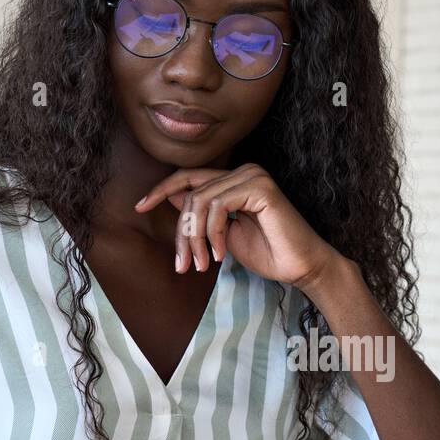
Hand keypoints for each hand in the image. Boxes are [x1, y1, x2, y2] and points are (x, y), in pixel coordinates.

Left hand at [136, 162, 342, 288]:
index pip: (189, 177)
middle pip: (190, 192)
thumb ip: (201, 216)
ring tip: (203, 264)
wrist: (300, 268)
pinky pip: (218, 206)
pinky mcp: (260, 187)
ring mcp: (252, 176)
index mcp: (235, 180)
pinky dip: (213, 234)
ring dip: (196, 238)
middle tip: (184, 264)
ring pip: (200, 201)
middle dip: (182, 233)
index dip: (161, 190)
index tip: (139, 207)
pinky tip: (221, 255)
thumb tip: (172, 198)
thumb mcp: (223, 235)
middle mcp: (244, 171)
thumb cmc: (268, 254)